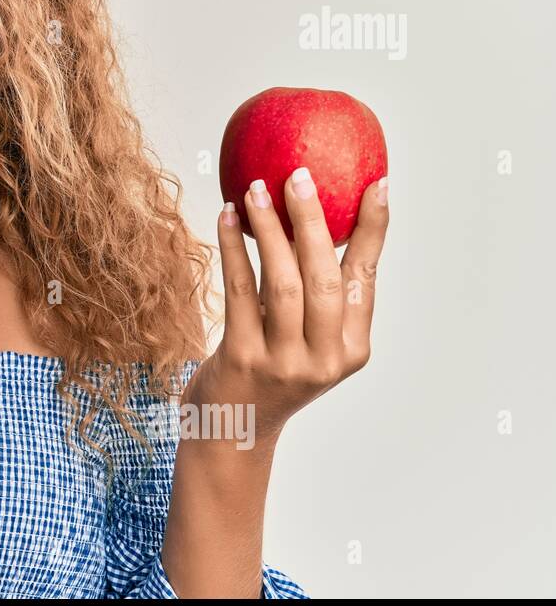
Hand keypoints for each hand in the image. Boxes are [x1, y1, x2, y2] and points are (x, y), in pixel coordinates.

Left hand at [187, 168, 389, 437]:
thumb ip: (315, 294)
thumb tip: (313, 215)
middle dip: (313, 220)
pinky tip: (226, 217)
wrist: (231, 430)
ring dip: (269, 229)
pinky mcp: (242, 358)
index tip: (377, 183)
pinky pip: (240, 292)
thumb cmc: (269, 371)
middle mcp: (324, 358)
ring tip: (256, 188)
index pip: (366, 277)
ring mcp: (283, 361)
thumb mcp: (308, 341)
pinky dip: (233, 249)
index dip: (373, 229)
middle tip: (300, 175)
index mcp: (352, 349)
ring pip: (282, 282)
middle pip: (324, 276)